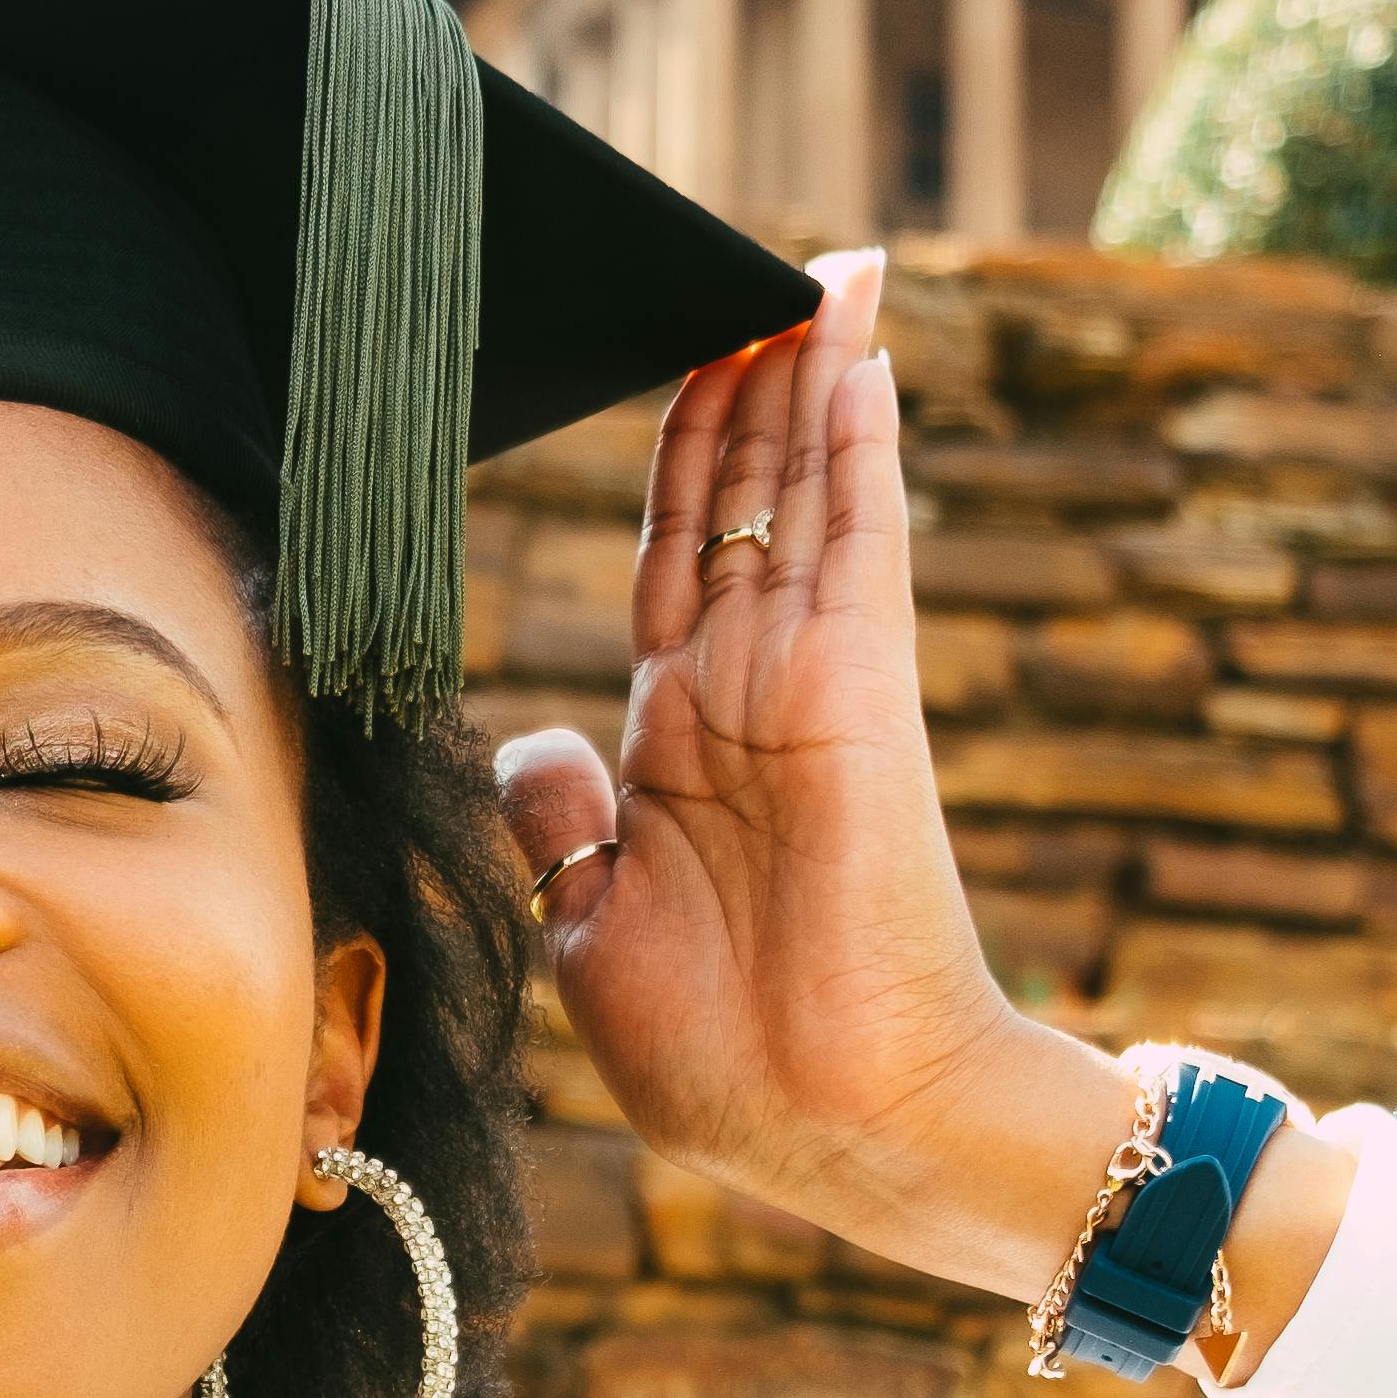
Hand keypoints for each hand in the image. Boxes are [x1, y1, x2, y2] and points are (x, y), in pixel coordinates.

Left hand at [492, 257, 1137, 1300]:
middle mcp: (749, 694)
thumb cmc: (722, 1056)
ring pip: (807, 496)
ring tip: (822, 276)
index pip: (676, 562)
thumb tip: (535, 747)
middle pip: (747, 501)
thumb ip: (561, 826)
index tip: (683, 369)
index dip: (682, 463)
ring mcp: (811, 685)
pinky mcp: (861, 692)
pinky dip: (857, 449)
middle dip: (753, 388)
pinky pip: (862, 543)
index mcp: (680, 744)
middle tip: (761, 274)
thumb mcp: (590, 927)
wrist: (826, 1123)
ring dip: (812, 381)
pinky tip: (854, 359)